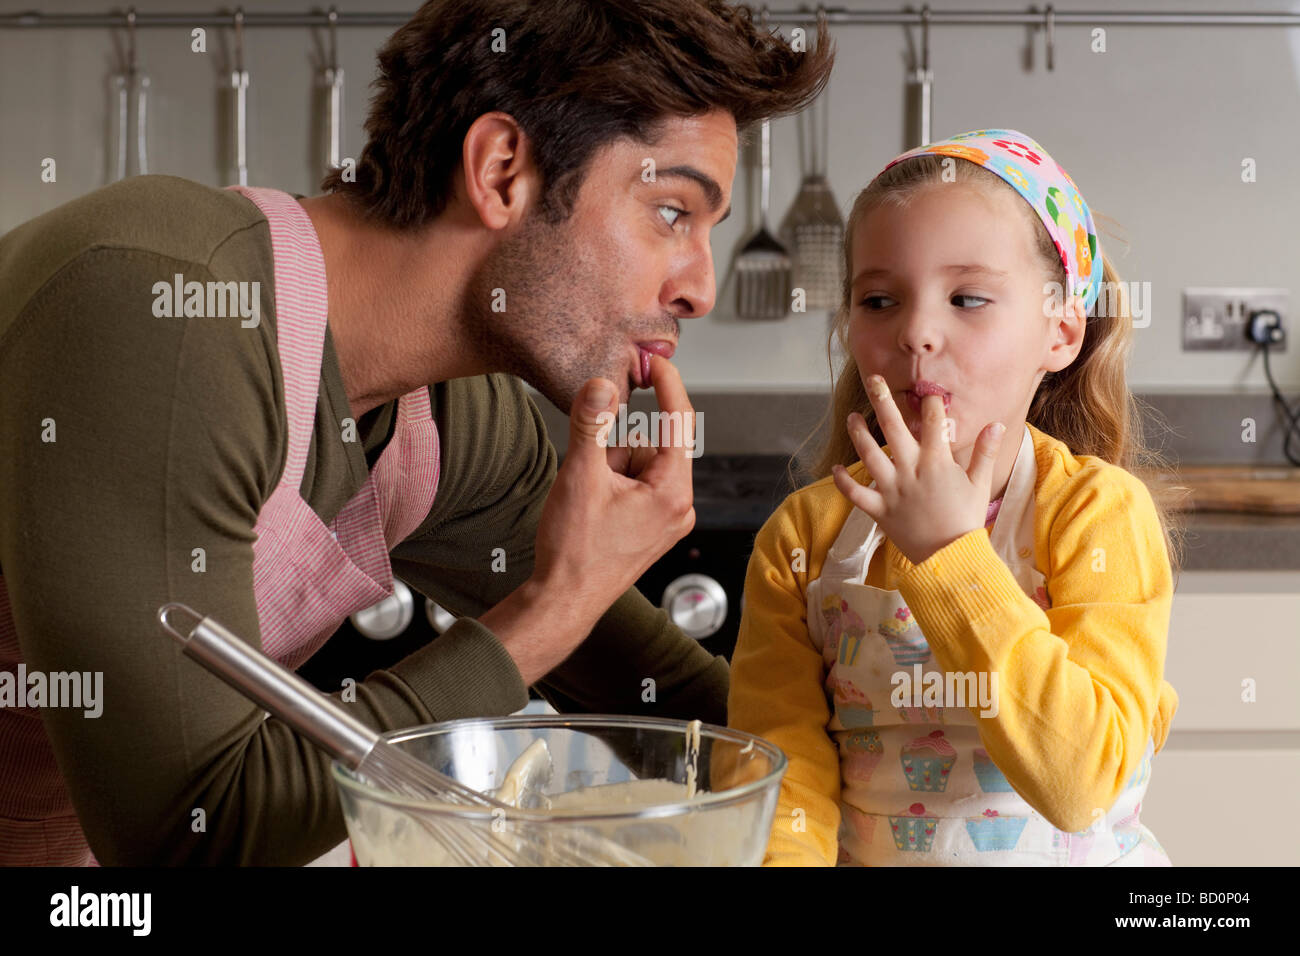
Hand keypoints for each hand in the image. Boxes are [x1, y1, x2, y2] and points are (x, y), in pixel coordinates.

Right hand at [531, 354, 695, 626]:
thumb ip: (590, 424)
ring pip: (639, 464)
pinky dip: (612, 485)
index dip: (668, 386)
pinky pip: (636, 485)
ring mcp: (668, 519)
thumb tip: (601, 385)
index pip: (679, 422)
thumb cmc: (575, 550)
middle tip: (592, 478)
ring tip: (590, 501)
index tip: (657, 361)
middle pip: (651, 445)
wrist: (563, 600)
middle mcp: (680, 506)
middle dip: (616, 449)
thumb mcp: (579, 476)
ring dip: (610, 469)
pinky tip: (595, 509)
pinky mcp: (653, 527)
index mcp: (673, 492)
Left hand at [831, 374, 1004, 565]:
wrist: (951, 557)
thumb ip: (985, 452)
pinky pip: (856, 494)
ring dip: (858, 434)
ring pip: (869, 455)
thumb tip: (997, 424)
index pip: (932, 422)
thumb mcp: (980, 484)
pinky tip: (837, 469)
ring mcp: (892, 489)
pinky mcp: (879, 510)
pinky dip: (844, 482)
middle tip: (873, 380)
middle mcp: (910, 470)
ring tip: (852, 417)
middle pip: (893, 428)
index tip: (928, 391)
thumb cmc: (966, 520)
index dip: (930, 404)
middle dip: (883, 400)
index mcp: (936, 462)